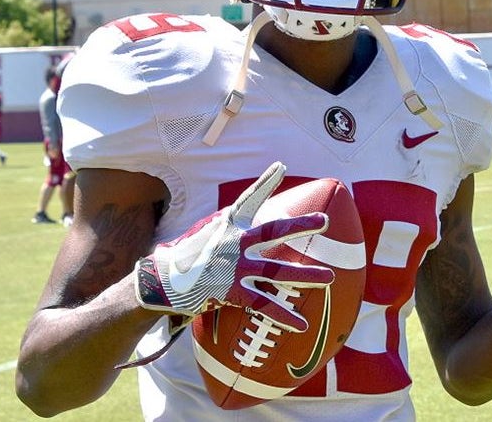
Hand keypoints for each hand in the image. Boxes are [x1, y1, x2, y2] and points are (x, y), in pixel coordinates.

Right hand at [134, 161, 333, 332]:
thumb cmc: (188, 256)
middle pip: (273, 231)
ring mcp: (234, 267)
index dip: (265, 182)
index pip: (249, 198)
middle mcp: (234, 242)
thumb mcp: (208, 232)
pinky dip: (282, 315)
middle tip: (324, 221)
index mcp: (228, 224)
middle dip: (301, 226)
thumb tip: (249, 218)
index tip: (281, 166)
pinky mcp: (231, 290)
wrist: (161, 281)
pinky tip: (301, 324)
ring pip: (277, 271)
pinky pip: (263, 304)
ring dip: (305, 275)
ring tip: (329, 277)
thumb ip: (232, 227)